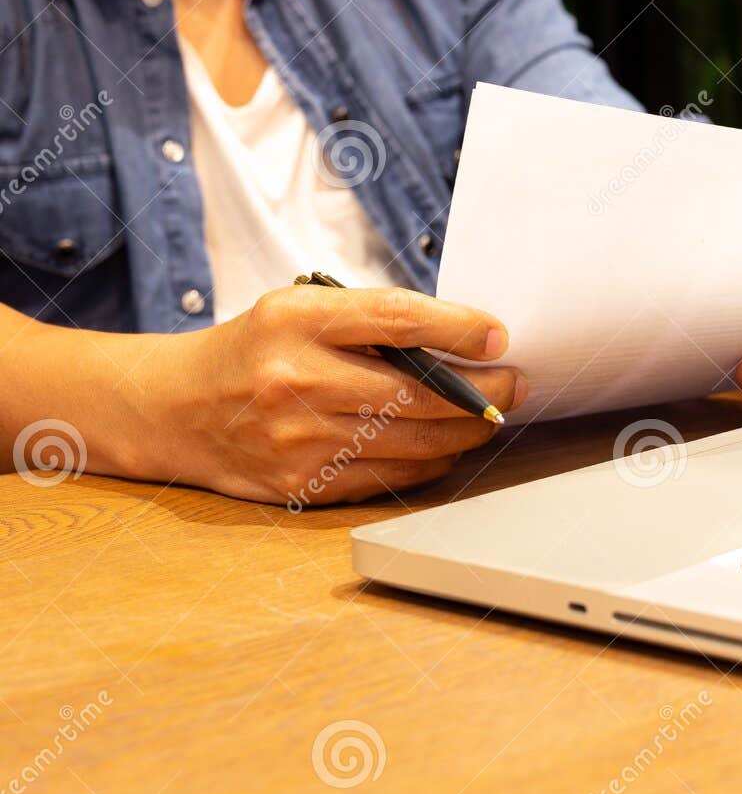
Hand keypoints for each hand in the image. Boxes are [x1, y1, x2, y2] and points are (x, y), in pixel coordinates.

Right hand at [135, 286, 526, 505]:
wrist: (175, 408)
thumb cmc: (256, 349)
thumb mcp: (300, 310)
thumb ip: (371, 321)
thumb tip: (464, 342)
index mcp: (297, 320)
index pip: (398, 318)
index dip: (459, 328)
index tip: (498, 336)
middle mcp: (296, 379)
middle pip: (417, 392)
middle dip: (482, 392)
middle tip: (514, 386)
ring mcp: (298, 438)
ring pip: (413, 441)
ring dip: (465, 432)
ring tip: (489, 418)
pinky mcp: (302, 483)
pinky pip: (390, 477)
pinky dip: (429, 462)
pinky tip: (446, 447)